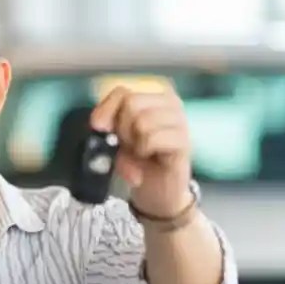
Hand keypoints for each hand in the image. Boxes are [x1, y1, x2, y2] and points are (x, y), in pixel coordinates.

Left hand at [88, 85, 193, 217]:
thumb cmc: (138, 161)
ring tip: (140, 153)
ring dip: (134, 143)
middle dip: (122, 128)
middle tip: (128, 145)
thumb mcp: (116, 139)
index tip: (101, 129)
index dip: (106, 111)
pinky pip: (153, 138)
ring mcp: (180, 121)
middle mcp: (170, 103)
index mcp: (152, 97)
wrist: (157, 192)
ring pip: (144, 120)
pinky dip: (144, 151)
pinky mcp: (184, 141)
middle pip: (132, 102)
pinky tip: (151, 159)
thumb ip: (108, 124)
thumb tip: (100, 124)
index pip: (122, 91)